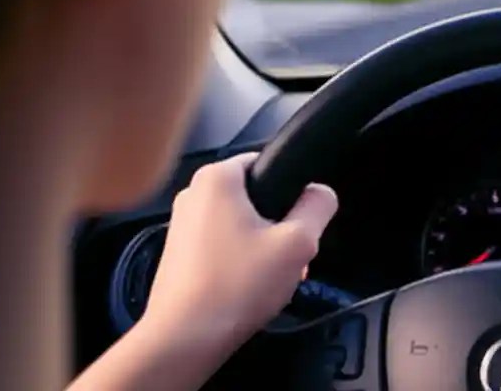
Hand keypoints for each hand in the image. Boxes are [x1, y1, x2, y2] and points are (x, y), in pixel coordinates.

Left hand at [141, 153, 337, 353]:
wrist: (184, 339)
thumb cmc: (238, 285)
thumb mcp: (297, 243)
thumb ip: (318, 207)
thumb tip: (322, 192)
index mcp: (217, 177)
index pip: (269, 161)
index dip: (293, 190)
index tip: (300, 222)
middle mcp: (193, 193)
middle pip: (255, 196)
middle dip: (279, 224)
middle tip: (290, 255)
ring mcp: (181, 224)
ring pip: (241, 224)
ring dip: (263, 245)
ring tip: (270, 277)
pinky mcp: (178, 253)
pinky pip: (222, 245)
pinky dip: (240, 260)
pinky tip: (248, 287)